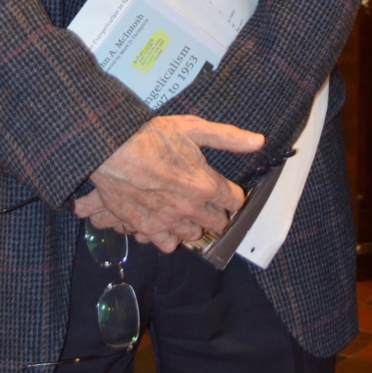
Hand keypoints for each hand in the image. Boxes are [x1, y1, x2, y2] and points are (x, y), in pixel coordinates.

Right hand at [73, 115, 263, 252]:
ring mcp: (168, 221)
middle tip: (208, 201)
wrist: (113, 149)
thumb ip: (228, 137)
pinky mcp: (147, 228)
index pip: (234, 201)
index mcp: (205, 184)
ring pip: (193, 235)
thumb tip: (258, 142)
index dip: (233, 194)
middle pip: (217, 223)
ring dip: (194, 225)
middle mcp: (190, 208)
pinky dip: (169, 236)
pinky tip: (167, 222)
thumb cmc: (152, 136)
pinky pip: (167, 244)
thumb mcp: (194, 128)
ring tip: (187, 212)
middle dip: (217, 213)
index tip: (227, 190)